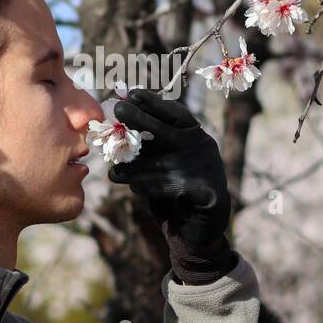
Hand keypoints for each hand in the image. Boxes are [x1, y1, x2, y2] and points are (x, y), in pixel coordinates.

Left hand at [106, 88, 230, 251]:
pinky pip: (170, 184)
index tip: (131, 93)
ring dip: (134, 166)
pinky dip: (148, 185)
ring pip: (163, 162)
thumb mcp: (158, 163)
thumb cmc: (173, 190)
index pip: (175, 113)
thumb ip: (145, 145)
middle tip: (117, 109)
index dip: (153, 102)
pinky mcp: (208, 190)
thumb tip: (115, 122)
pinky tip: (134, 187)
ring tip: (113, 172)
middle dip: (141, 118)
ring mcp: (208, 167)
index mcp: (195, 135)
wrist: (195, 229)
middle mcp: (204, 146)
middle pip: (169, 130)